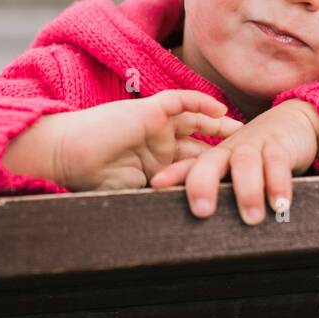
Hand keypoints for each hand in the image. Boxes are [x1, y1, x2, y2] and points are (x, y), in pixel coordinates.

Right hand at [42, 90, 243, 191]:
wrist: (67, 156)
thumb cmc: (91, 178)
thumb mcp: (133, 194)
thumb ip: (159, 197)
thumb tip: (183, 216)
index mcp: (155, 163)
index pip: (190, 164)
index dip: (212, 169)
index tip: (236, 179)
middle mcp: (158, 142)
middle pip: (199, 141)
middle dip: (224, 146)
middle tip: (251, 152)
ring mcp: (154, 125)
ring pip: (194, 119)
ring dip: (219, 124)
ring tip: (244, 130)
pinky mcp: (148, 111)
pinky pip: (178, 101)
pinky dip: (199, 103)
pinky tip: (219, 110)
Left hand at [149, 99, 318, 224]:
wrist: (294, 120)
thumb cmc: (258, 153)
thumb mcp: (235, 169)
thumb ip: (219, 190)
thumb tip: (199, 232)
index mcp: (215, 157)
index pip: (188, 166)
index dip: (173, 175)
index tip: (157, 186)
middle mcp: (230, 149)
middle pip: (210, 162)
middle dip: (204, 184)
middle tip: (202, 211)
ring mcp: (254, 144)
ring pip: (244, 162)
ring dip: (248, 190)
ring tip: (251, 219)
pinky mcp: (279, 145)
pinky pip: (277, 162)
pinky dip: (279, 184)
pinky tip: (281, 206)